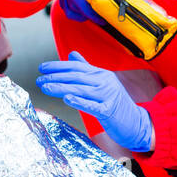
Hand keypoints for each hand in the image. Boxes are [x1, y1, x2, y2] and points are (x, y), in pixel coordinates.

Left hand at [36, 51, 154, 152]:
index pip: (77, 66)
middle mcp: (105, 82)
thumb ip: (87, 69)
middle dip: (56, 77)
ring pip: (81, 89)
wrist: (136, 122)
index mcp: (101, 74)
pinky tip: (67, 98)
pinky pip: (92, 105)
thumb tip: (72, 54)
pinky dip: (79, 101)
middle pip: (77, 77)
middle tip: (39, 79)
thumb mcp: (102, 83)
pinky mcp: (109, 111)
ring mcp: (108, 96)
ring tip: (46, 87)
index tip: (42, 68)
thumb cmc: (115, 104)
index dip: (58, 66)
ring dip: (61, 88)